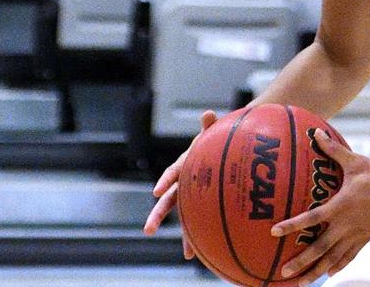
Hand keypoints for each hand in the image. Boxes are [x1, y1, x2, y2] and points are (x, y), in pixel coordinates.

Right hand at [143, 109, 218, 258]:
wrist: (220, 151)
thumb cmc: (214, 142)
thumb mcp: (211, 134)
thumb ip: (209, 126)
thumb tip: (207, 113)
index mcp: (184, 165)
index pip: (171, 173)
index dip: (164, 182)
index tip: (157, 192)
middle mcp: (183, 183)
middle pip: (169, 201)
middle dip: (158, 216)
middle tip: (148, 230)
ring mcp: (190, 196)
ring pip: (182, 217)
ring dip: (183, 235)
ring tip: (186, 254)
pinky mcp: (199, 205)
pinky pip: (196, 222)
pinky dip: (195, 238)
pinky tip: (193, 255)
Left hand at [272, 131, 369, 282]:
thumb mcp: (356, 162)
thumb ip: (334, 150)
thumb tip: (316, 134)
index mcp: (340, 207)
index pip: (311, 218)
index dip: (291, 225)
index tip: (274, 232)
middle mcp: (345, 225)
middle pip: (319, 248)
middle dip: (300, 262)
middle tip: (284, 274)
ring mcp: (355, 235)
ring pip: (332, 259)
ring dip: (315, 272)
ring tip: (300, 283)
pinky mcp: (365, 239)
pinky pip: (349, 256)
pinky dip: (338, 266)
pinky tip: (329, 274)